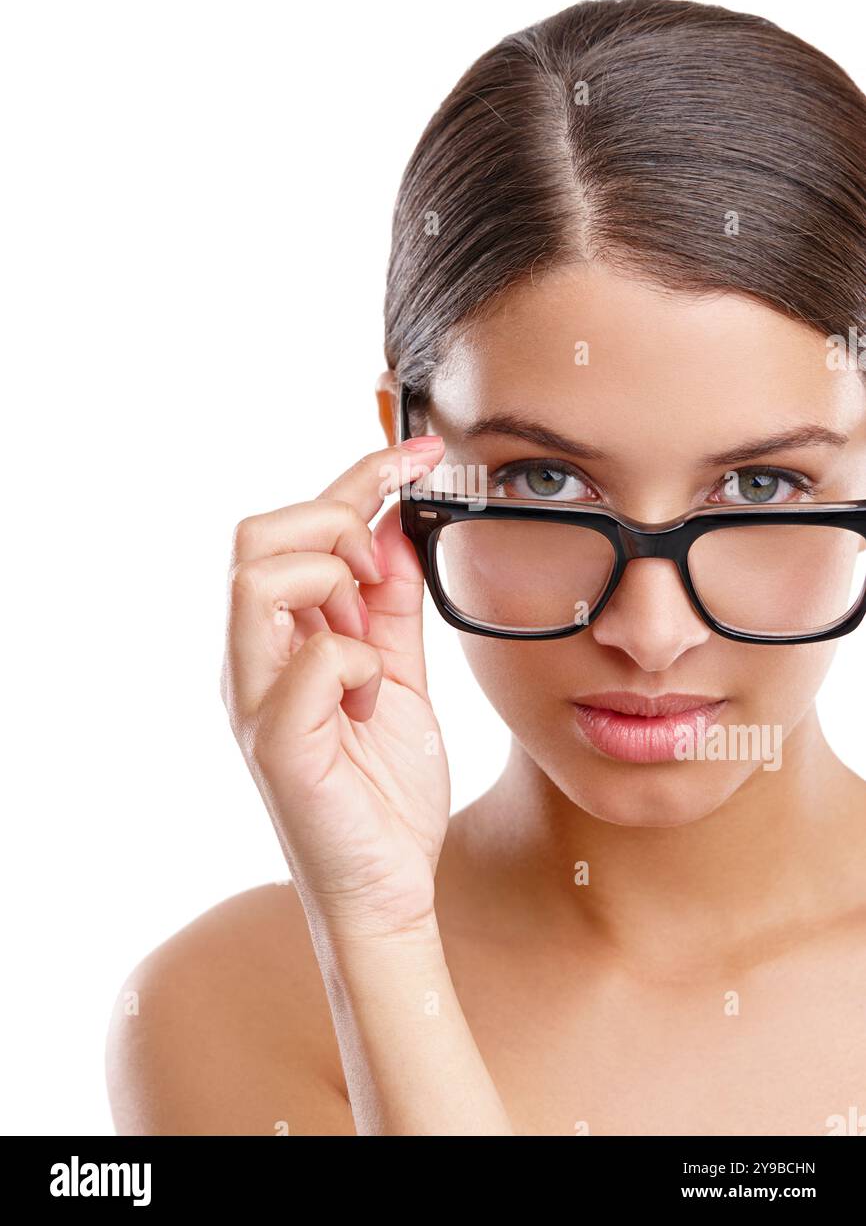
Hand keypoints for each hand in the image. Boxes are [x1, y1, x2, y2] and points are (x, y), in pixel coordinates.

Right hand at [220, 435, 450, 942]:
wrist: (389, 887)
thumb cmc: (384, 788)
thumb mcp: (399, 676)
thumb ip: (390, 607)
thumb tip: (394, 527)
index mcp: (278, 638)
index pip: (295, 527)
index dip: (360, 476)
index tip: (425, 451)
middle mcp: (251, 659)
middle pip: (256, 535)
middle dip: (333, 524)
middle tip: (380, 573)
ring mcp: (255, 698)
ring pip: (259, 578)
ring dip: (334, 586)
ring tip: (372, 635)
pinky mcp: (275, 743)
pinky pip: (310, 659)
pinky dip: (356, 661)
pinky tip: (372, 700)